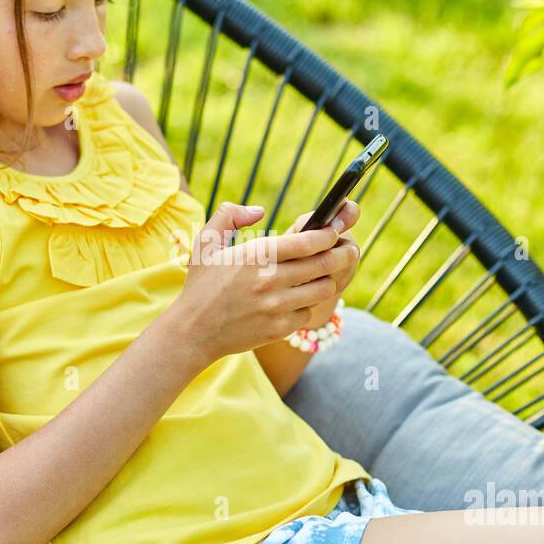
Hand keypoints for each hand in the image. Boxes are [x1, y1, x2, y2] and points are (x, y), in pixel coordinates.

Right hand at [169, 201, 348, 364]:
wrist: (193, 332)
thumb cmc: (201, 285)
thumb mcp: (205, 242)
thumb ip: (229, 215)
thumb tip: (259, 211)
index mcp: (256, 256)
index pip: (307, 241)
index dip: (328, 233)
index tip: (333, 230)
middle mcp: (270, 281)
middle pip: (324, 264)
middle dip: (343, 253)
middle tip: (349, 249)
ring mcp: (277, 308)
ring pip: (322, 289)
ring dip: (327, 279)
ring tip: (326, 273)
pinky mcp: (280, 329)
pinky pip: (308, 312)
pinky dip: (308, 304)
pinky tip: (299, 299)